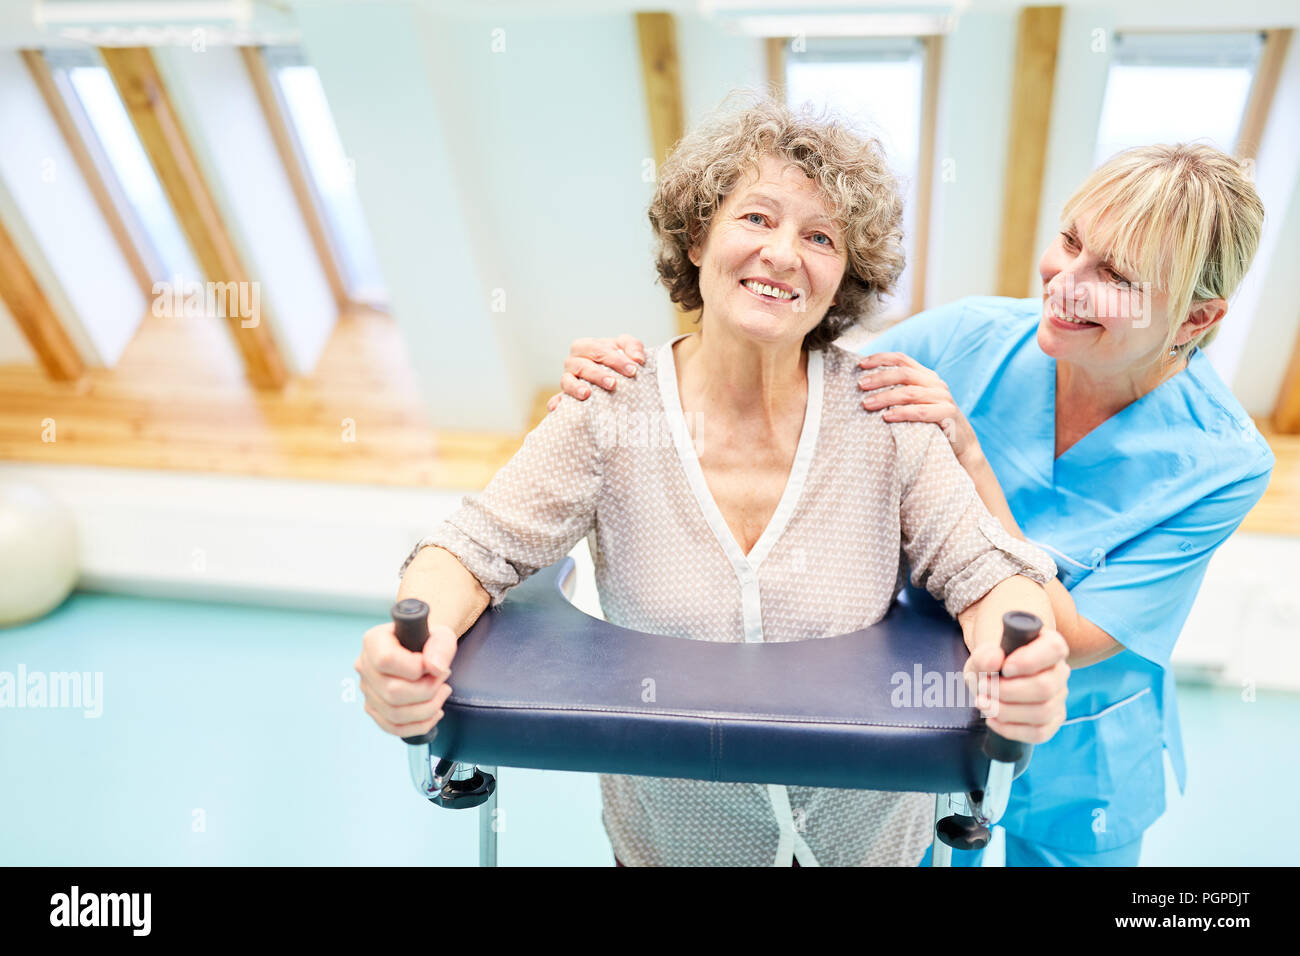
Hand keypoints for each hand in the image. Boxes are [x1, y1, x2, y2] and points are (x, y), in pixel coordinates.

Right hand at [355, 620, 456, 737]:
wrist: (422, 649)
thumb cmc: (428, 640)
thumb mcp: (441, 635)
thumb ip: (440, 647)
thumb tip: (435, 669)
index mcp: (374, 641)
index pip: (386, 660)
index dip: (415, 668)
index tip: (433, 665)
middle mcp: (365, 666)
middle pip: (392, 692)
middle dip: (427, 690)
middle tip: (443, 678)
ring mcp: (368, 690)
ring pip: (394, 714)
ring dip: (427, 709)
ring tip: (442, 692)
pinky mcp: (374, 709)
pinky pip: (393, 727)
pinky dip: (419, 725)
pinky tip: (435, 712)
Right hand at [546, 335, 647, 411]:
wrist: (611, 376)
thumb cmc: (616, 358)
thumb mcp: (626, 348)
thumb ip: (633, 347)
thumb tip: (638, 360)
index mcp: (586, 346)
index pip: (598, 349)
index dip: (615, 359)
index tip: (632, 370)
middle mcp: (573, 361)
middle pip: (582, 365)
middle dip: (598, 374)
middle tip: (613, 383)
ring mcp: (567, 379)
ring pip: (567, 381)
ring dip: (576, 387)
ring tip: (586, 394)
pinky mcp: (564, 396)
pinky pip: (557, 399)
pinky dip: (556, 403)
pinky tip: (557, 408)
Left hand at [857, 352, 982, 467]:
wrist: (962, 444)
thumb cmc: (931, 424)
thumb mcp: (916, 403)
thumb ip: (899, 392)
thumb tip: (866, 387)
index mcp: (926, 376)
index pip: (902, 359)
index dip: (881, 358)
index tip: (860, 364)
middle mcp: (935, 383)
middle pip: (904, 373)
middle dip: (880, 378)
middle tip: (861, 385)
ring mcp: (943, 398)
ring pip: (910, 393)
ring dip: (886, 397)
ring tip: (867, 404)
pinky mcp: (947, 414)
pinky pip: (921, 412)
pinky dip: (902, 413)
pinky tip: (886, 417)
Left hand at [963, 628, 1069, 743]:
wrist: (991, 679)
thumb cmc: (991, 663)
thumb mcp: (982, 656)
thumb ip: (985, 655)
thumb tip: (994, 659)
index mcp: (1048, 645)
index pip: (1054, 649)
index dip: (1029, 661)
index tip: (1004, 668)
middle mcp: (1059, 671)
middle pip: (1045, 687)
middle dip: (1007, 691)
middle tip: (983, 688)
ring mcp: (1059, 698)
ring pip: (1042, 712)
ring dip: (1006, 711)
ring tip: (983, 703)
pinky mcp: (1052, 721)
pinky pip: (1039, 733)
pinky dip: (1010, 729)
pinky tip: (992, 719)